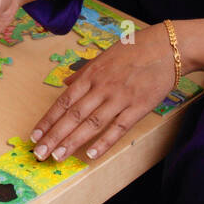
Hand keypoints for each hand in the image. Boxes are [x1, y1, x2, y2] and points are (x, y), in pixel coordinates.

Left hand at [30, 23, 175, 162]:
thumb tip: (65, 82)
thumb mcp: (104, 55)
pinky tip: (91, 155)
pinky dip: (104, 142)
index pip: (64, 101)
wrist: (168, 47)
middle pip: (73, 115)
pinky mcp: (138, 107)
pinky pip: (118, 128)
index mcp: (91, 74)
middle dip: (54, 136)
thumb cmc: (135, 49)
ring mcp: (120, 98)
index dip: (48, 120)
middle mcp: (102, 87)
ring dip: (73, 141)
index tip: (35, 135)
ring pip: (91, 123)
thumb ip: (83, 71)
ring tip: (58, 156)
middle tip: (40, 152)